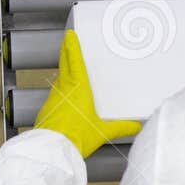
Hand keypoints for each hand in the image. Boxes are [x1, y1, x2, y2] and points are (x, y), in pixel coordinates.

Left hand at [34, 29, 140, 158]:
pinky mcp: (48, 108)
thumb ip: (121, 127)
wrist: (53, 149)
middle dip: (65, 52)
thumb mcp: (102, 131)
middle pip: (64, 64)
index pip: (74, 60)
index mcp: (79, 87)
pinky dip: (60, 89)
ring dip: (63, 71)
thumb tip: (136, 126)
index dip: (72, 46)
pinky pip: (55, 94)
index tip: (70, 35)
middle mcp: (64, 88)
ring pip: (59, 78)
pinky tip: (65, 96)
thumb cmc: (77, 137)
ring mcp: (54, 98)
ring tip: (69, 68)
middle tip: (66, 42)